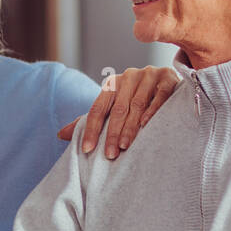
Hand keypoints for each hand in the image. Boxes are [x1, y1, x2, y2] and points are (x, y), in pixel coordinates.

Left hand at [57, 65, 178, 157]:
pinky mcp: (168, 78)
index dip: (90, 129)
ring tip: (124, 146)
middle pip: (117, 109)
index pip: (97, 109)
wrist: (170, 81)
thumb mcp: (114, 107)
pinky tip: (146, 126)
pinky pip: (160, 96)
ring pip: (137, 105)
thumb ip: (90, 121)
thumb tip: (60, 134)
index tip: (86, 150)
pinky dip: (152, 111)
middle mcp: (129, 77)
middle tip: (109, 155)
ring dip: (130, 127)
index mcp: (112, 84)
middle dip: (111, 134)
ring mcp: (149, 76)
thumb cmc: (137, 100)